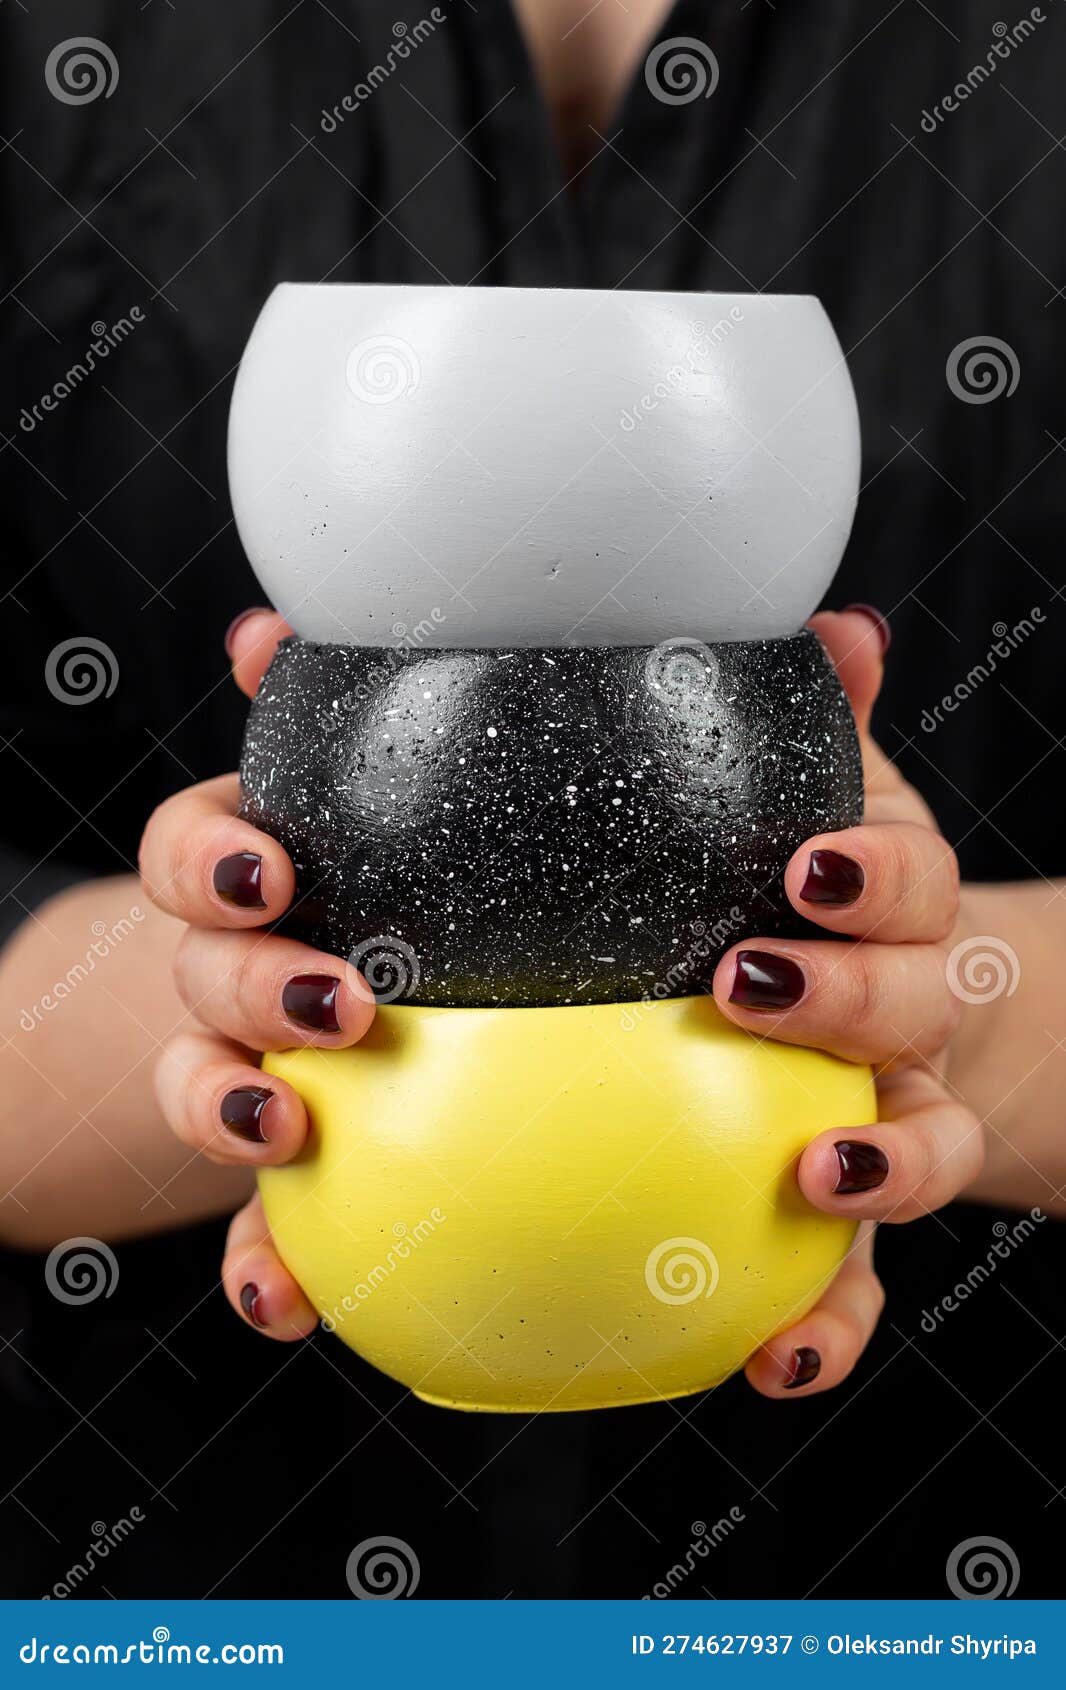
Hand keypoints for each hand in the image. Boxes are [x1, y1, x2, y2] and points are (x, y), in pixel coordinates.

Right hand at [140, 610, 374, 1339]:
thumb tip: (269, 635)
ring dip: (229, 1112)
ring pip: (202, 1088)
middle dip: (248, 987)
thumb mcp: (328, 809)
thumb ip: (309, 723)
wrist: (272, 1007)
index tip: (272, 878)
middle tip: (337, 1005)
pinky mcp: (259, 1152)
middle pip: (200, 974)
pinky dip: (257, 1266)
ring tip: (286, 1134)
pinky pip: (253, 1221)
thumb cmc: (336, 894)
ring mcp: (230, 1063)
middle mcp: (217, 968)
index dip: (216, 866)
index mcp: (237, 883)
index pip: (194, 858)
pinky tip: (283, 1305)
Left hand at [722, 607, 983, 1398]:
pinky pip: (869, 1278)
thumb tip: (838, 631)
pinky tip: (774, 1367)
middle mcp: (921, 1010)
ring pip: (919, 1146)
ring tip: (817, 1175)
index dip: (867, 871)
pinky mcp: (884, 1204)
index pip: (902, 876)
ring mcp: (914, 1113)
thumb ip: (836, 729)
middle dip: (847, 994)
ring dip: (882, 1167)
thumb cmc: (873, 913)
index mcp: (901, 908)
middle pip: (909, 1001)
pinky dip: (835, 1328)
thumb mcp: (860, 812)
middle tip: (756, 984)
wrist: (973, 1032)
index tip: (802, 866)